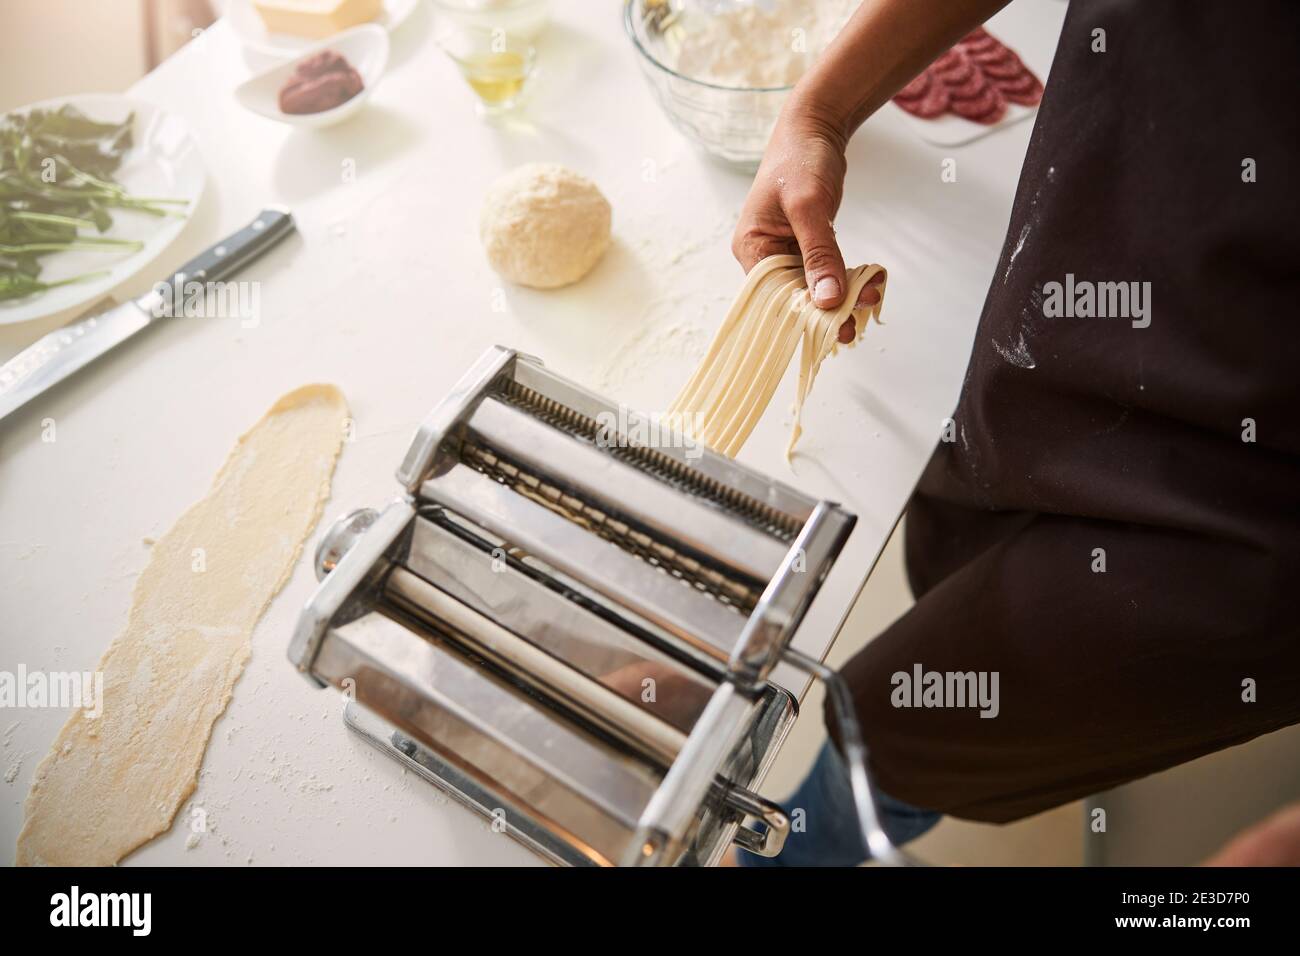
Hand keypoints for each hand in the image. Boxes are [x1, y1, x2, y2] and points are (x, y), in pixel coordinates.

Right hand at [732, 107, 882, 340]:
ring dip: (840, 296)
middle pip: (793, 295)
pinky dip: (845, 279)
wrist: (814, 127)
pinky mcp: (805, 245)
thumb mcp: (809, 206)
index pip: (773, 295)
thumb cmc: (801, 159)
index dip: (801, 315)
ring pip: (812, 286)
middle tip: (854, 328)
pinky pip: (824, 271)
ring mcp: (785, 250)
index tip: (833, 330)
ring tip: (870, 300)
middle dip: (825, 310)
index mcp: (752, 247)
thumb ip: (818, 253)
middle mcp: (764, 254)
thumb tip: (826, 299)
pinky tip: (869, 285)